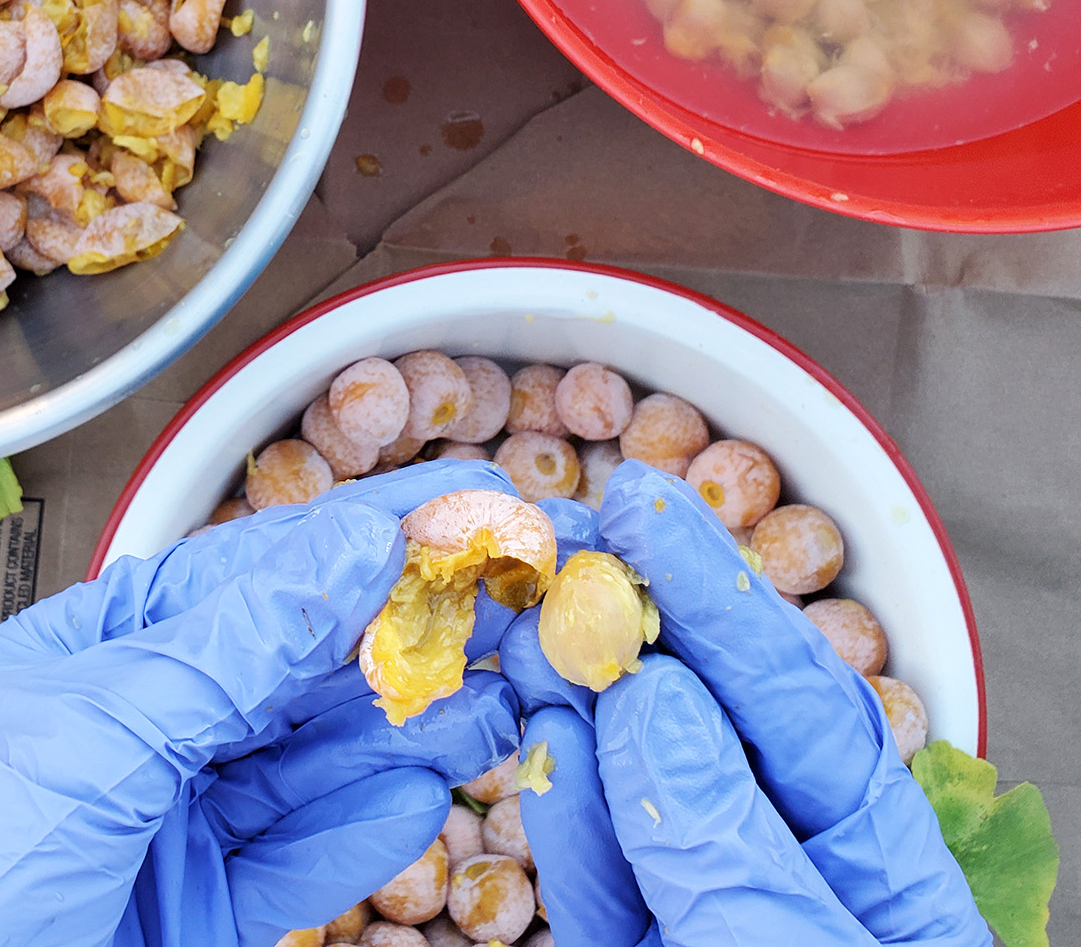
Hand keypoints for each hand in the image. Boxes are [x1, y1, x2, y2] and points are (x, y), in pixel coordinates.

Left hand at [0, 460, 520, 946]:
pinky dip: (369, 828)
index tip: (468, 501)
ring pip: (321, 756)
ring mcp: (179, 817)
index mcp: (109, 647)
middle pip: (309, 658)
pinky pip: (305, 859)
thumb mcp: (99, 732)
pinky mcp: (201, 911)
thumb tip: (353, 545)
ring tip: (502, 692)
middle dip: (414, 627)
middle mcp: (153, 721)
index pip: (264, 566)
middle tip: (517, 597)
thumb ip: (237, 643)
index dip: (374, 530)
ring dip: (414, 725)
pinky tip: (426, 791)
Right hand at [500, 462, 991, 946]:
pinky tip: (545, 738)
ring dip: (583, 704)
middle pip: (713, 721)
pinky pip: (602, 881)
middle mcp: (795, 873)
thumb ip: (730, 845)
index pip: (800, 697)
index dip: (718, 592)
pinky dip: (567, 814)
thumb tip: (653, 695)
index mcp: (879, 868)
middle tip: (567, 539)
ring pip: (641, 791)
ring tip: (533, 630)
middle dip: (639, 624)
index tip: (642, 507)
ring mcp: (712, 915)